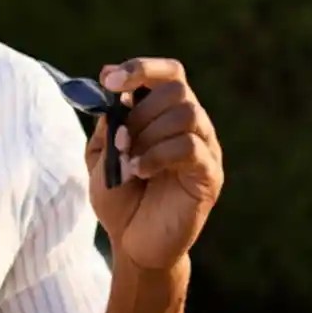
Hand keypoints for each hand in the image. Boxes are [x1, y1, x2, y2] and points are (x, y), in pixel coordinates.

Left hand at [85, 58, 224, 270]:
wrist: (133, 243)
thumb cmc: (119, 198)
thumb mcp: (101, 155)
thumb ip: (108, 121)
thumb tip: (111, 86)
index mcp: (165, 115)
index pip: (168, 73)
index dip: (141, 68)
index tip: (110, 80)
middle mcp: (192, 126)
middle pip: (176, 90)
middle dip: (140, 112)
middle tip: (122, 141)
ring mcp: (205, 149)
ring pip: (186, 114)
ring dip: (148, 135)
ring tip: (128, 163)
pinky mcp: (209, 174)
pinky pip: (189, 148)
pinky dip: (157, 155)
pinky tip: (141, 172)